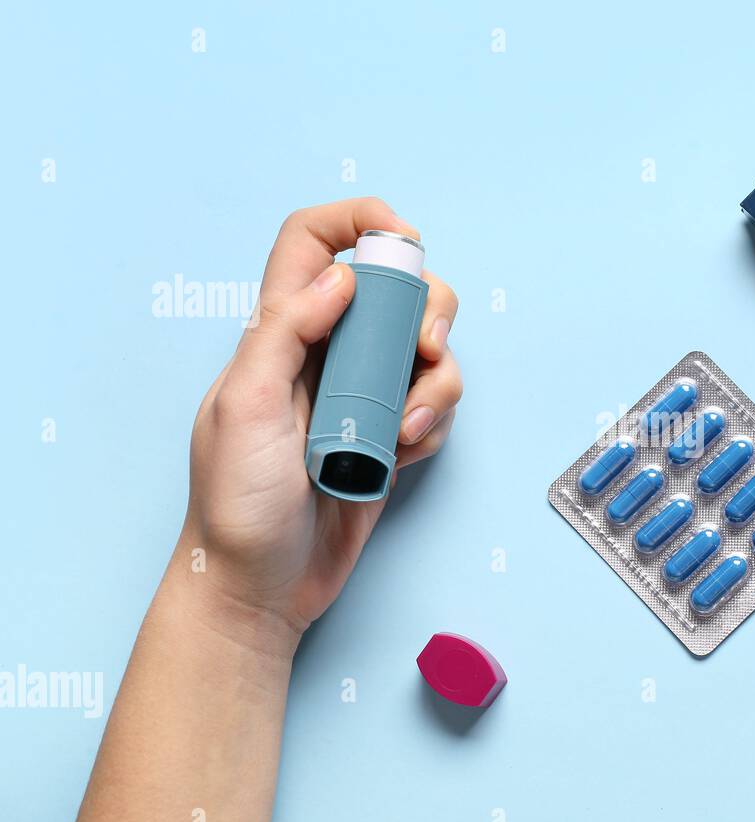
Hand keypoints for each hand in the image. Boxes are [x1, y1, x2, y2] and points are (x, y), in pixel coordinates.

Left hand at [181, 197, 461, 652]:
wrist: (260, 588)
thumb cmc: (237, 502)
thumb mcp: (244, 407)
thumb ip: (284, 331)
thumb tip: (342, 275)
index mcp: (277, 334)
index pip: (312, 243)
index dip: (358, 222)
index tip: (404, 240)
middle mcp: (324, 355)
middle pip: (394, 291)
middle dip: (427, 308)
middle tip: (426, 347)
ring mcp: (360, 397)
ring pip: (425, 352)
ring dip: (437, 381)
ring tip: (410, 429)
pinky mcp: (388, 438)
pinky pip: (433, 407)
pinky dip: (434, 423)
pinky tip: (407, 455)